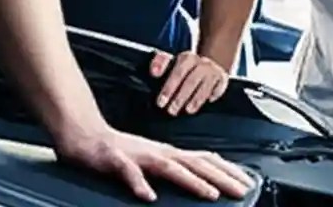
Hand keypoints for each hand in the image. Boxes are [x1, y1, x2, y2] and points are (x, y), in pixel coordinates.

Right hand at [55, 124, 253, 202]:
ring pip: (170, 167)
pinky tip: (149, 196)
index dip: (228, 171)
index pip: (205, 160)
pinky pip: (129, 173)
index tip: (248, 183)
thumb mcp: (153, 160)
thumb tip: (202, 175)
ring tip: (210, 194)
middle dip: (221, 178)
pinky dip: (140, 184)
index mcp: (168, 153)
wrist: (84, 135)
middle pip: (196, 164)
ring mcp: (138, 156)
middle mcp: (159, 152)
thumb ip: (176, 167)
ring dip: (192, 181)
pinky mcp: (115, 160)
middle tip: (242, 191)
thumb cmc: (118, 151)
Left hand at [150, 50, 228, 115]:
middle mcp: (201, 63)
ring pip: (205, 85)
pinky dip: (214, 94)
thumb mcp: (171, 62)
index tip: (160, 102)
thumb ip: (160, 63)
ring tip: (188, 110)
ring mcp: (212, 71)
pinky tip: (209, 101)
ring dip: (196, 99)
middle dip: (180, 97)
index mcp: (186, 58)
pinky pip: (219, 87)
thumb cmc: (185, 67)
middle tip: (171, 110)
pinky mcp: (222, 79)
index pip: (177, 71)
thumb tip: (154, 72)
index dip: (169, 87)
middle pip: (190, 80)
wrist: (208, 63)